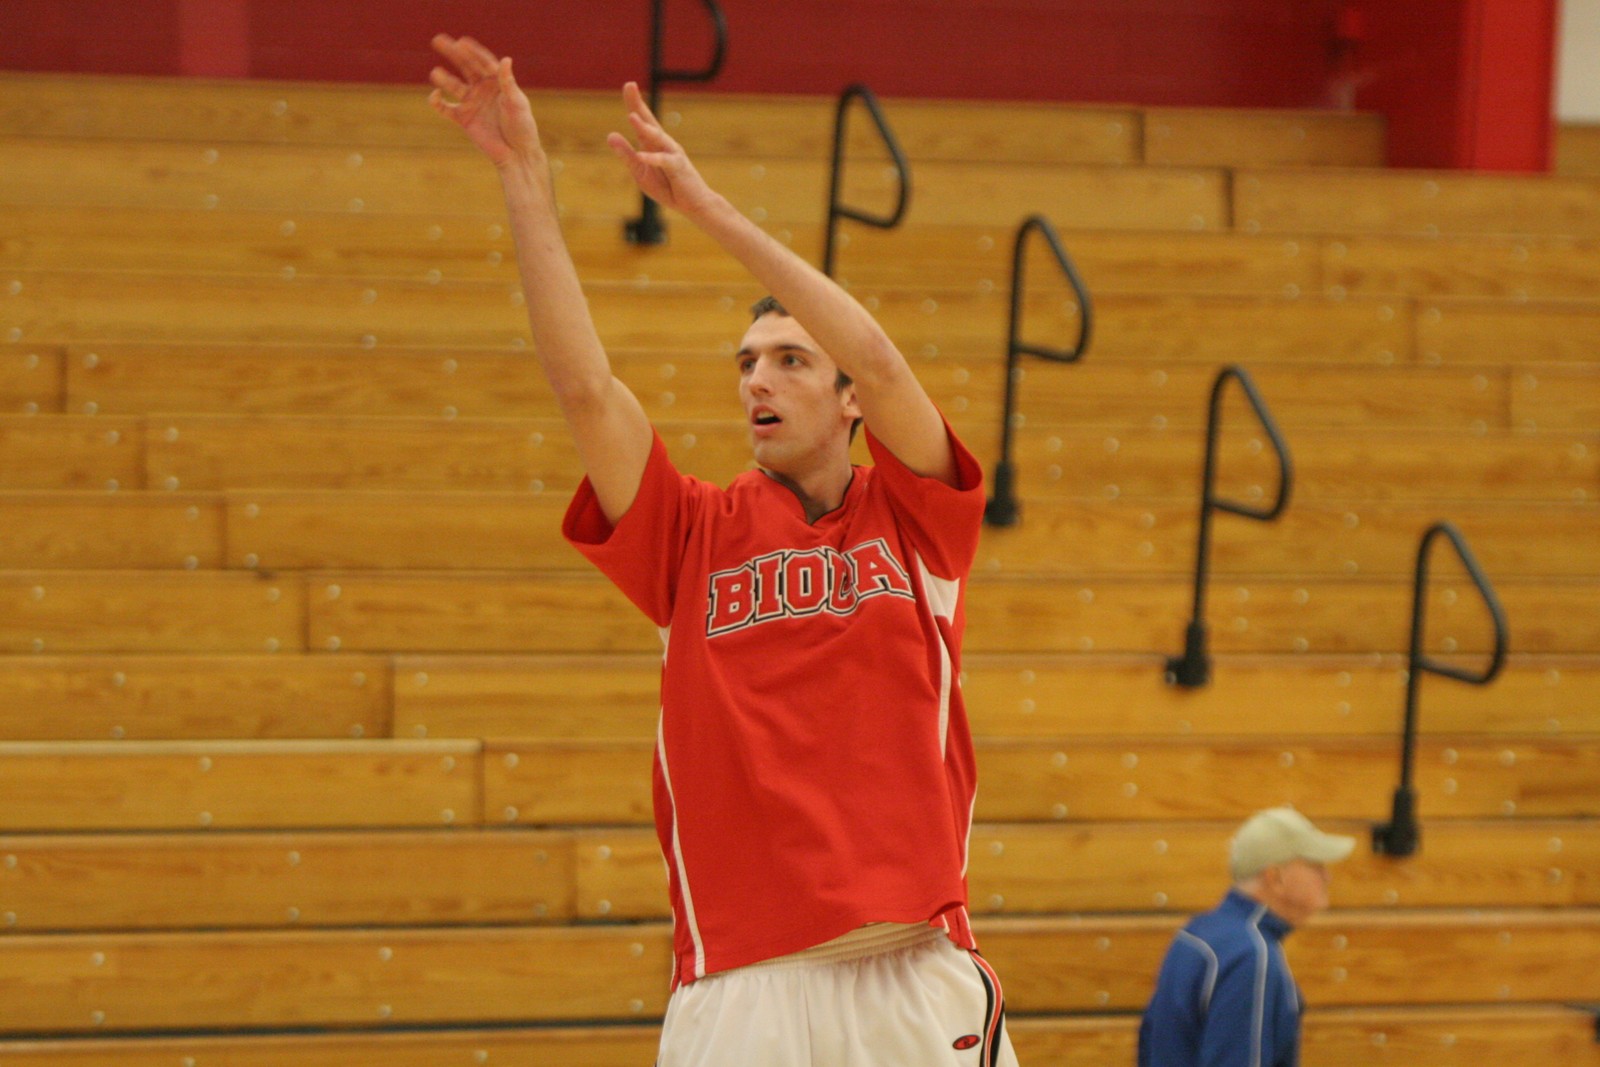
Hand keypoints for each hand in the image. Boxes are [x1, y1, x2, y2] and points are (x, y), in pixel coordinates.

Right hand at [429, 34, 540, 167]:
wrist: (517, 154)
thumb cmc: (522, 127)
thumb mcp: (517, 103)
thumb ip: (508, 83)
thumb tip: (505, 59)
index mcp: (498, 83)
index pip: (483, 62)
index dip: (473, 51)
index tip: (462, 42)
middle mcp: (483, 89)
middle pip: (466, 67)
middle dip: (453, 54)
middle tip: (438, 40)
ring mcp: (472, 103)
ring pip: (454, 86)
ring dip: (444, 79)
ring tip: (435, 73)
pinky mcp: (464, 119)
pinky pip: (446, 109)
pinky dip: (438, 103)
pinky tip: (434, 95)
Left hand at [606, 82, 716, 215]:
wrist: (694, 204)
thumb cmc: (668, 188)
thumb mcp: (640, 172)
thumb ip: (626, 155)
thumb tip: (611, 135)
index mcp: (653, 144)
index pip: (642, 121)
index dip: (634, 103)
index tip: (628, 85)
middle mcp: (664, 144)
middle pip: (649, 121)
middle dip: (638, 105)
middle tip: (629, 85)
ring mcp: (672, 154)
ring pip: (658, 138)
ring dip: (645, 128)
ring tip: (632, 117)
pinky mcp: (679, 168)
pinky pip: (664, 161)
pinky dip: (653, 159)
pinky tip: (642, 155)